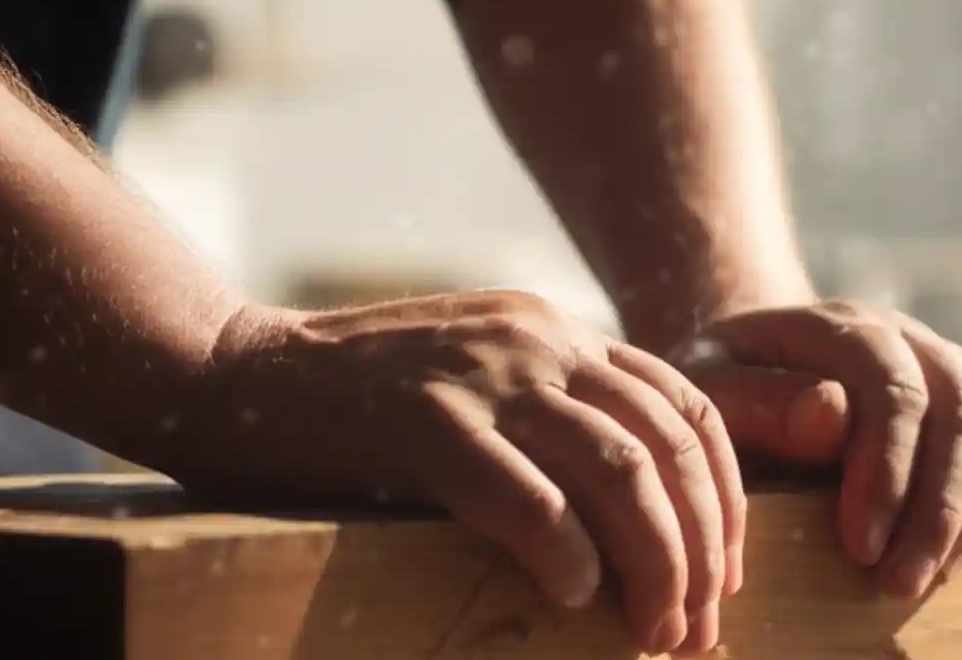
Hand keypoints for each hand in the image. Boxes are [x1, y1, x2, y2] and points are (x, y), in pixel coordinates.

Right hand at [170, 291, 742, 654]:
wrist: (236, 373)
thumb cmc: (357, 400)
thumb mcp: (476, 379)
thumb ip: (547, 415)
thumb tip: (624, 517)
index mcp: (556, 332)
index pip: (685, 408)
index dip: (724, 496)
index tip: (725, 569)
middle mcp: (536, 341)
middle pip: (668, 448)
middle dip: (701, 548)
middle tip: (697, 629)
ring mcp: (482, 377)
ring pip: (620, 474)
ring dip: (656, 565)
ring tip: (656, 632)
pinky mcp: (425, 422)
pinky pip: (530, 501)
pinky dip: (569, 559)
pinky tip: (574, 599)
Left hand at [668, 300, 961, 597]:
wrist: (745, 367)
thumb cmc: (720, 392)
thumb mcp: (708, 392)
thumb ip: (757, 403)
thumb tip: (832, 411)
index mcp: (834, 326)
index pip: (892, 387)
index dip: (889, 473)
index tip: (859, 549)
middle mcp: (900, 331)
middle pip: (961, 407)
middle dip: (939, 508)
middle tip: (899, 582)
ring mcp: (942, 355)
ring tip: (935, 573)